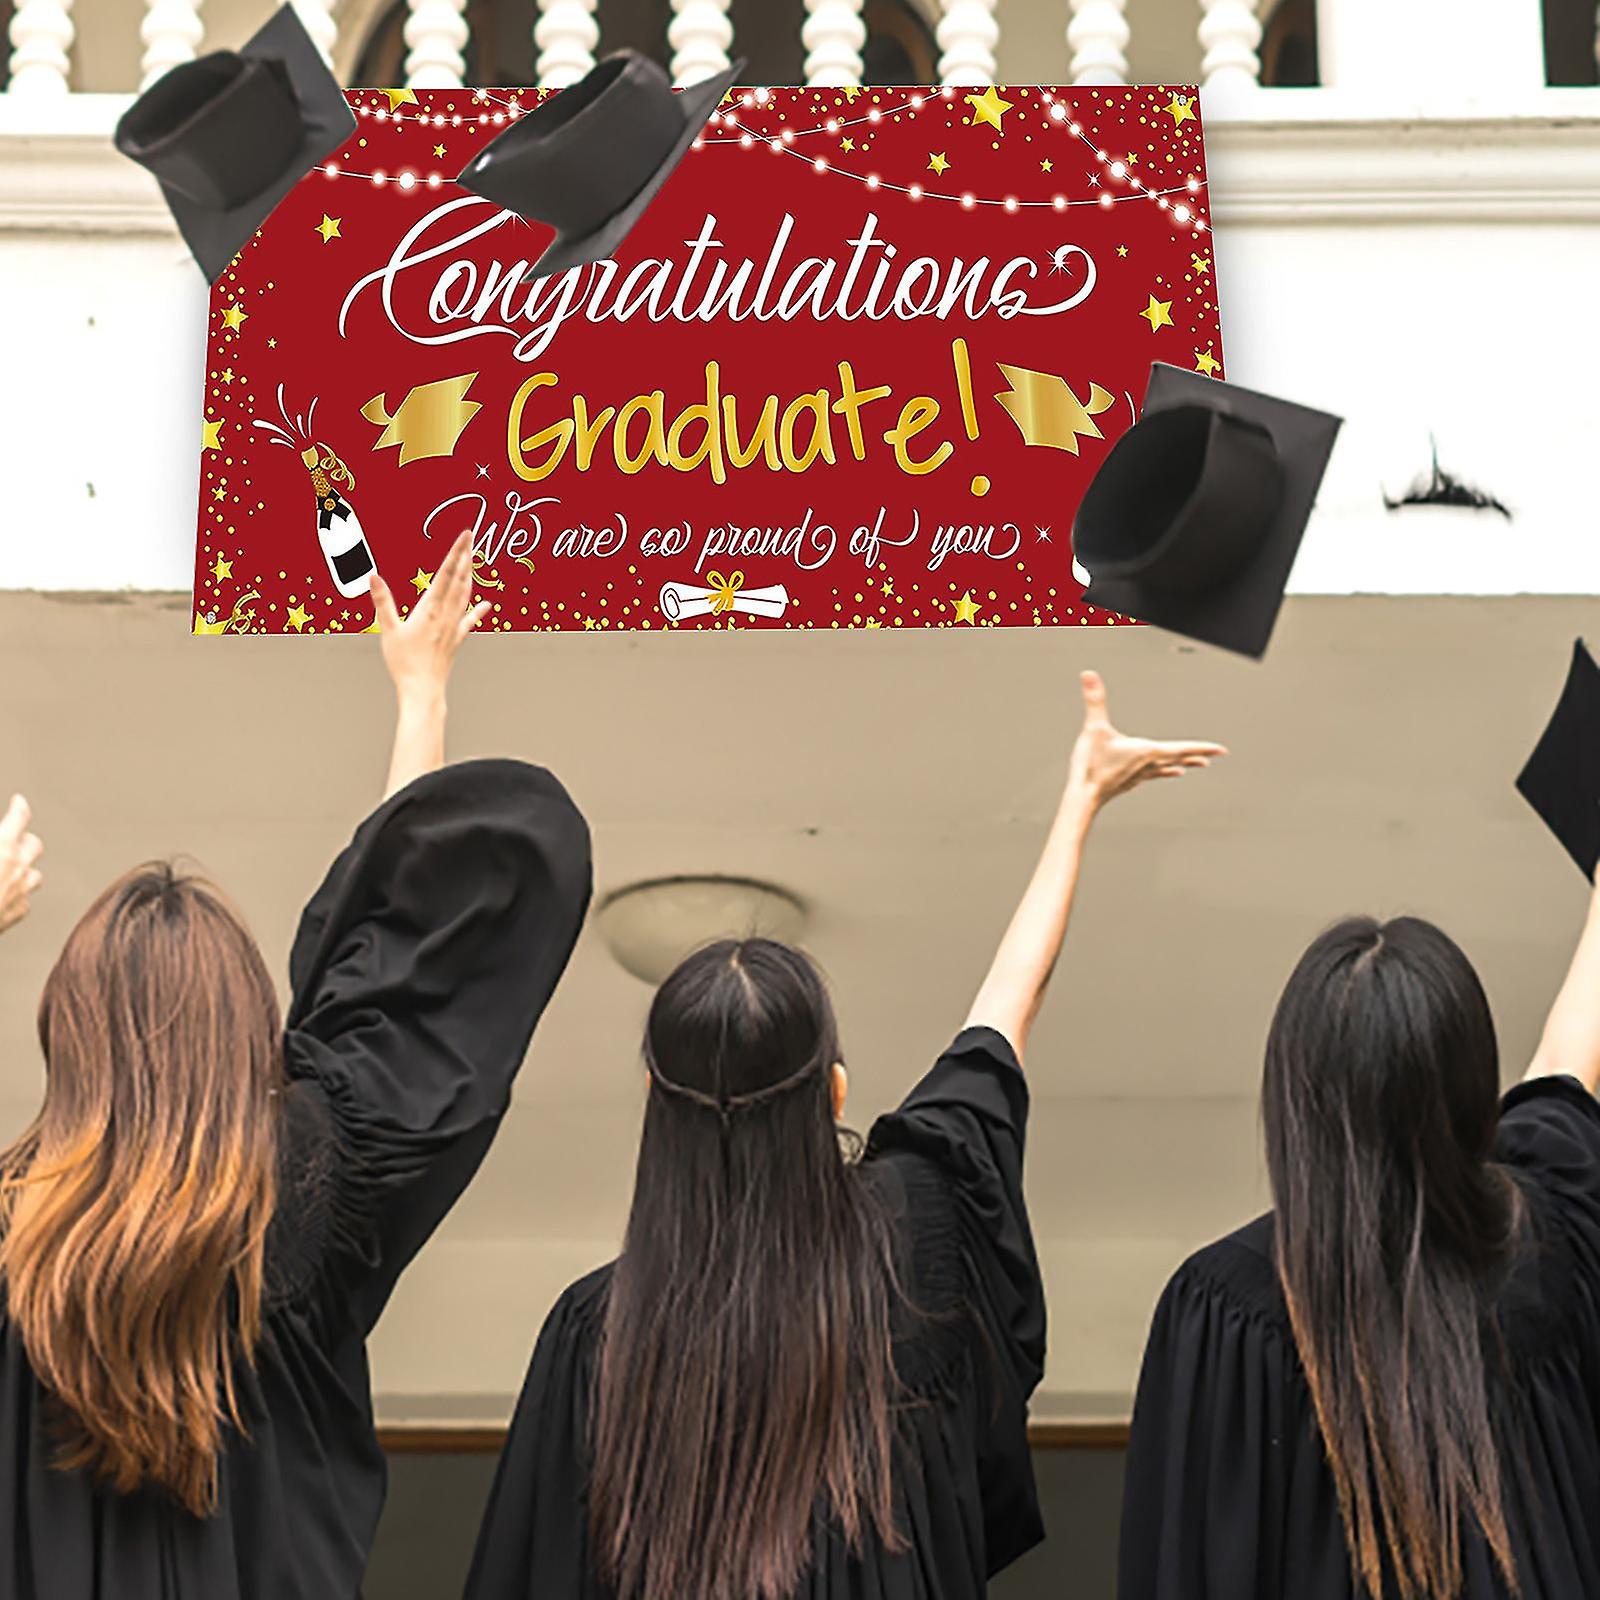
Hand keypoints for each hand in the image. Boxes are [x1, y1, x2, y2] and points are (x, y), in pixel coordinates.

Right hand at [0, 795, 42, 933]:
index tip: (19, 802)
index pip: (20, 818)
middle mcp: (16, 867)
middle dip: (25, 839)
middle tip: (16, 836)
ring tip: (15, 866)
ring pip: (35, 875)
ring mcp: (19, 892)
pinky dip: (18, 896)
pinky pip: (24, 901)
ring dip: (25, 868)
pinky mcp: (15, 915)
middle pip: (34, 846)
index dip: (20, 808)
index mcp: (3, 848)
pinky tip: (7, 895)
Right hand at [371, 529, 491, 703]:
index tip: (464, 535)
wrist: (423, 689)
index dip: (455, 552)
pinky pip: (470, 621)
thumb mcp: (388, 630)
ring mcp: (454, 627)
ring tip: (473, 560)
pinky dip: (479, 610)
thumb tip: (372, 576)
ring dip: (470, 576)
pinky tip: (488, 604)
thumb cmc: (404, 662)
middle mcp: (446, 614)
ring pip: (466, 595)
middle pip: (459, 579)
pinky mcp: (456, 639)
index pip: (445, 573)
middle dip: (465, 556)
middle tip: (471, 537)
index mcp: (430, 608)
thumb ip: (383, 601)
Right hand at [1066, 670, 1225, 814]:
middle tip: (1214, 755)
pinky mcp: (1128, 783)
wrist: (1084, 797)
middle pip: (1178, 758)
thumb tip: (1089, 675)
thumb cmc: (1091, 766)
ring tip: (1192, 766)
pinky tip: (1161, 774)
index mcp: (1146, 751)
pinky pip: (1152, 775)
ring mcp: (1138, 776)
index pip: (1182, 748)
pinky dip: (1162, 772)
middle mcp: (1147, 764)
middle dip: (1197, 755)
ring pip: (1166, 767)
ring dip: (1181, 764)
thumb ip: (1094, 700)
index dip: (1203, 747)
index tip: (1220, 750)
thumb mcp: (1094, 728)